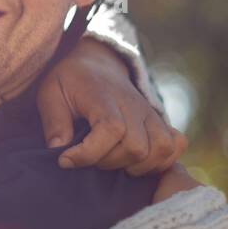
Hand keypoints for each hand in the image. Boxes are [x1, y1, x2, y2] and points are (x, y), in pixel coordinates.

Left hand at [36, 38, 185, 175]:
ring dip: (137, 165)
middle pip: (137, 147)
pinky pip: (177, 143)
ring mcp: (150, 113)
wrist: (95, 64)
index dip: (89, 153)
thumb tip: (58, 151)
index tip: (65, 160)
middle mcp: (133, 105)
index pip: (111, 129)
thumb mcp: (50, 94)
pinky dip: (163, 159)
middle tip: (90, 159)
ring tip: (113, 163)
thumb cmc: (70, 82)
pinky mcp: (160, 121)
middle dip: (109, 163)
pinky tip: (139, 162)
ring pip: (161, 148)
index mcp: (104, 97)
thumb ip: (54, 122)